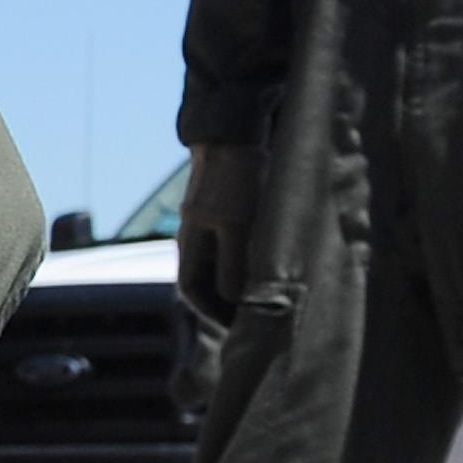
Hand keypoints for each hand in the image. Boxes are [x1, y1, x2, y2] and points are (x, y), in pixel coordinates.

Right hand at [173, 143, 253, 320]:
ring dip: (239, 281)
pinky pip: (233, 244)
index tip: (240, 328)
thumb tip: (235, 303)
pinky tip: (270, 260)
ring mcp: (211, 219)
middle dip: (226, 302)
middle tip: (256, 317)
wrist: (236, 134)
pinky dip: (247, 261)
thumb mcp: (239, 229)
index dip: (214, 314)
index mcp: (192, 242)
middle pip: (205, 280)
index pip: (193, 291)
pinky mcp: (229, 207)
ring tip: (267, 293)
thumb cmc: (237, 182)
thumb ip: (234, 268)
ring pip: (220, 262)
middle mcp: (197, 234)